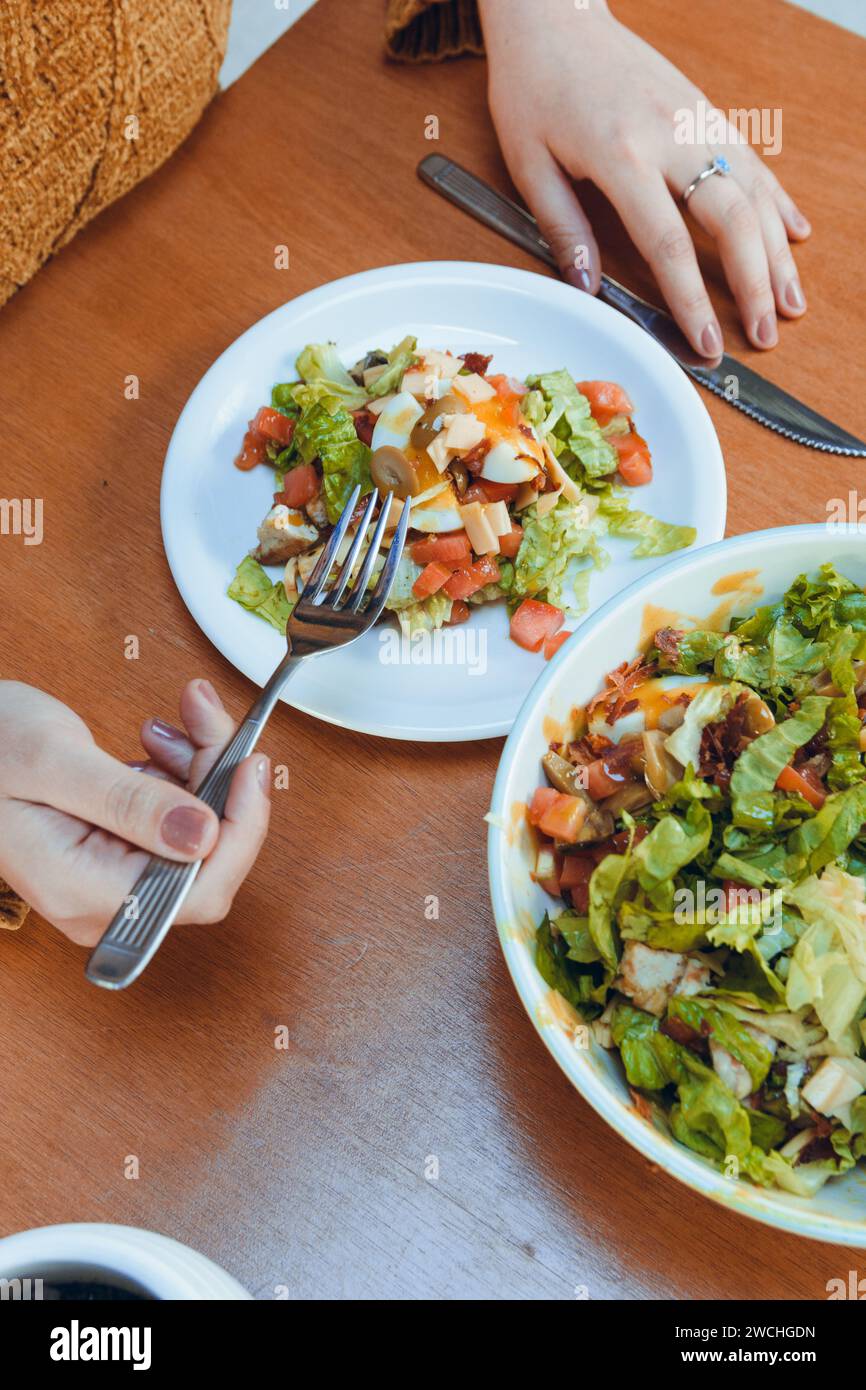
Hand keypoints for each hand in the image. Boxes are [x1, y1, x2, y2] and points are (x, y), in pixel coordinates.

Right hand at [0, 679, 270, 946]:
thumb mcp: (52, 761)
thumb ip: (128, 802)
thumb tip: (202, 834)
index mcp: (84, 890)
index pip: (200, 890)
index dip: (241, 831)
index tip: (249, 765)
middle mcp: (102, 898)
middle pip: (207, 857)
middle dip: (219, 781)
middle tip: (204, 715)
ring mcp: (110, 877)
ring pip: (198, 831)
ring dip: (202, 768)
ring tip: (177, 717)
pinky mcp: (116, 850)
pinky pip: (176, 819)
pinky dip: (180, 772)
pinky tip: (156, 740)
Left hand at [479, 0, 809, 355]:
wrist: (554, 14)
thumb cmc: (534, 87)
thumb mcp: (528, 163)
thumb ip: (562, 227)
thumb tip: (588, 288)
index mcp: (621, 156)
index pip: (668, 244)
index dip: (691, 301)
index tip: (706, 344)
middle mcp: (670, 136)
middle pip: (729, 220)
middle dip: (753, 284)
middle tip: (763, 334)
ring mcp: (695, 119)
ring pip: (754, 191)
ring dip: (777, 252)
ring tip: (790, 302)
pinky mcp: (705, 109)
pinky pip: (752, 160)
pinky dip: (777, 201)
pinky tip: (794, 236)